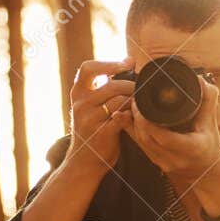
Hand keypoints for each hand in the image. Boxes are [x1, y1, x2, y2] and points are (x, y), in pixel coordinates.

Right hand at [65, 59, 133, 177]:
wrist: (84, 160)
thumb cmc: (93, 127)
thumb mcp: (91, 103)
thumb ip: (106, 84)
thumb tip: (130, 60)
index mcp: (78, 93)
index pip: (88, 68)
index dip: (109, 63)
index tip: (127, 64)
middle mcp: (81, 104)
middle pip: (111, 85)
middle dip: (131, 86)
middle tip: (141, 90)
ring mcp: (89, 119)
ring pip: (119, 101)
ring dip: (133, 101)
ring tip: (139, 104)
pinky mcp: (100, 133)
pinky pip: (121, 118)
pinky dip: (131, 115)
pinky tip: (134, 116)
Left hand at [128, 78, 219, 215]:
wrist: (207, 170)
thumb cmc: (210, 143)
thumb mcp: (211, 122)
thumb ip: (208, 100)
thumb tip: (199, 79)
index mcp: (192, 148)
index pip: (165, 138)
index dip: (149, 123)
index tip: (143, 105)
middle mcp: (177, 159)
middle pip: (148, 139)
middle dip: (137, 119)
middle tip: (135, 100)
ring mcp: (165, 164)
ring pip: (141, 143)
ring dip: (133, 124)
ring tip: (132, 106)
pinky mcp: (156, 163)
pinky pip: (140, 146)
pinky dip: (132, 131)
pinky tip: (126, 118)